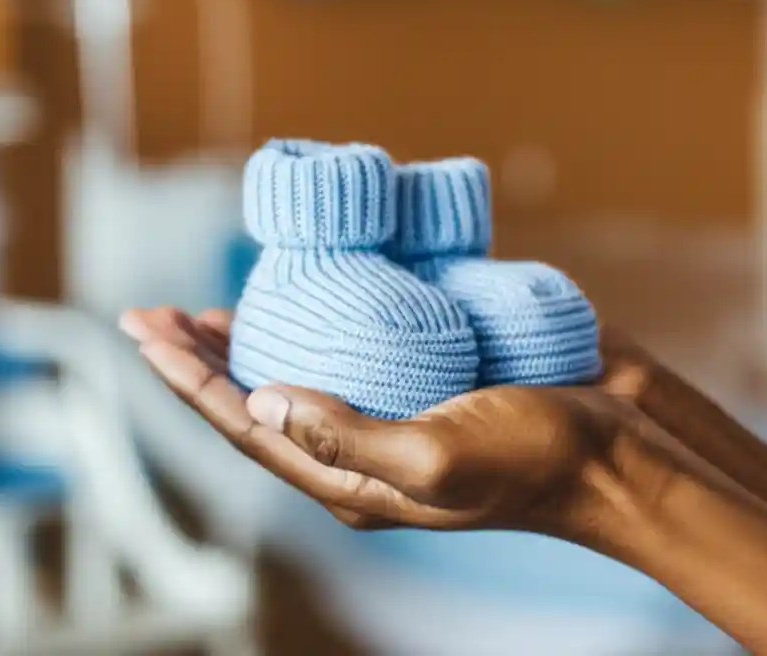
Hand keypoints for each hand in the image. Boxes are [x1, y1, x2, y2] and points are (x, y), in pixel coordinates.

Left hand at [120, 308, 681, 544]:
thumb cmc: (538, 459)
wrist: (623, 447)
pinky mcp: (431, 375)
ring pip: (302, 373)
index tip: (144, 332)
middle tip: (151, 317)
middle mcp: (362, 448)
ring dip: (249, 340)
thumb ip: (348, 435)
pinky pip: (358, 344)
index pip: (247, 429)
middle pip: (259, 401)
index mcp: (352, 480)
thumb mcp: (440, 456)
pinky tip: (307, 286)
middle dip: (201, 361)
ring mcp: (396, 410)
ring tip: (203, 311)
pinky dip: (321, 314)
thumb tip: (261, 400)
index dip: (190, 382)